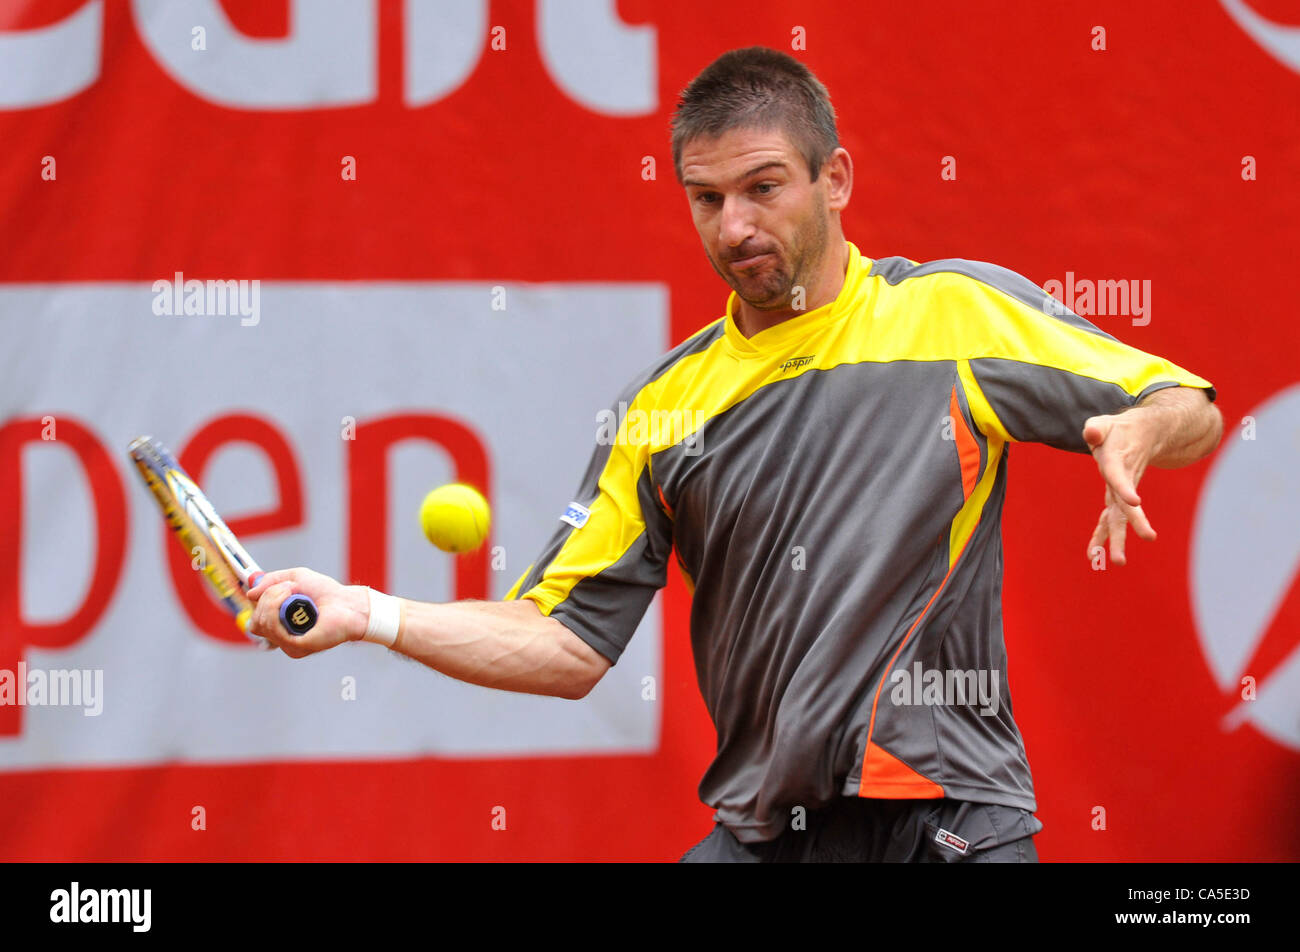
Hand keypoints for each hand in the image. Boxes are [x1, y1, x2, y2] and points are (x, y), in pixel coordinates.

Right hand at [246, 567, 368, 658]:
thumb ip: (270, 582)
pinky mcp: (297, 647)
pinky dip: (278, 609)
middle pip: (254, 622)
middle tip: (288, 586)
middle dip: (266, 598)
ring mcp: (289, 645)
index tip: (274, 589)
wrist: (348, 602)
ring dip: (272, 600)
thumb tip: (249, 593)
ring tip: (292, 590)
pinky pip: (275, 631)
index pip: (254, 622)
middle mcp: (282, 638)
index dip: (258, 604)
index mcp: (280, 626)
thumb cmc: (325, 592)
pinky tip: (292, 598)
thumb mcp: (294, 578)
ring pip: (262, 624)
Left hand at [1082, 411, 1157, 565]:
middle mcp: (1121, 481)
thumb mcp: (1103, 423)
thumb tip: (1091, 434)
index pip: (1118, 476)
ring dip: (1117, 539)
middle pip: (1125, 506)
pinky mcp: (1116, 497)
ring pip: (1120, 518)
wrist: (1143, 435)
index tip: (1135, 501)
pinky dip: (1101, 534)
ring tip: (1118, 562)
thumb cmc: (1118, 429)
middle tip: (1140, 542)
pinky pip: (1109, 518)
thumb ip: (1095, 428)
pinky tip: (1094, 554)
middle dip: (1130, 526)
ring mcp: (1120, 491)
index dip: (1125, 487)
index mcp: (1117, 461)